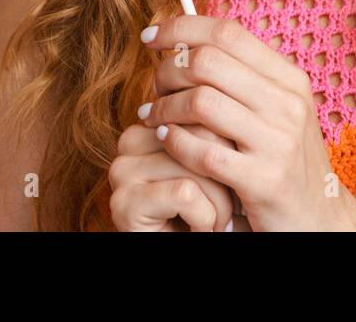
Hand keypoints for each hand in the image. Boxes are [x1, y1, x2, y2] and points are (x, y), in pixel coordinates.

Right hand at [107, 119, 241, 230]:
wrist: (184, 249)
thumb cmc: (205, 211)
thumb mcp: (213, 167)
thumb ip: (214, 134)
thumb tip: (233, 106)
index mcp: (148, 123)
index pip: (201, 113)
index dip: (227, 148)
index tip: (234, 178)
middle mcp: (128, 141)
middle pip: (198, 136)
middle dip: (226, 176)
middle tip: (232, 207)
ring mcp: (121, 172)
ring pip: (194, 165)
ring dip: (219, 204)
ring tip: (216, 223)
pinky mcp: (125, 203)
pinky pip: (185, 193)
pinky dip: (205, 219)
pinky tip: (200, 230)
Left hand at [138, 15, 355, 230]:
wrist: (321, 220)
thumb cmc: (285, 161)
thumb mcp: (276, 111)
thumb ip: (241, 78)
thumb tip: (185, 43)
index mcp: (289, 79)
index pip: (227, 32)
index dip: (181, 28)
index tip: (151, 35)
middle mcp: (288, 104)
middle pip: (208, 61)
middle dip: (167, 70)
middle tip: (153, 88)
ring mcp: (279, 142)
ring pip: (201, 101)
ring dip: (164, 107)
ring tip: (151, 116)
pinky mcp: (265, 180)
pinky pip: (203, 151)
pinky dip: (174, 141)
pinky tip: (164, 140)